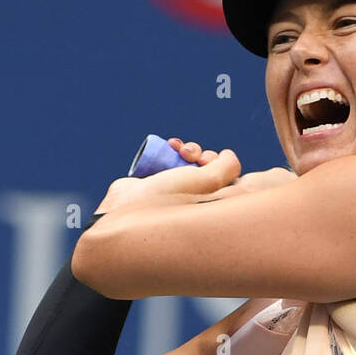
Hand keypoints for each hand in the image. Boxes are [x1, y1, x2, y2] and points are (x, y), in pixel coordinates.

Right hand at [94, 143, 240, 214]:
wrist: (126, 210)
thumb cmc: (169, 198)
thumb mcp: (208, 182)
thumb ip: (228, 168)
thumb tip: (228, 155)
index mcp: (211, 210)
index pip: (229, 184)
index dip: (221, 165)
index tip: (208, 162)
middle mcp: (196, 203)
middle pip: (211, 170)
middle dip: (203, 155)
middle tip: (191, 157)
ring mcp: (177, 193)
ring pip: (192, 163)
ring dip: (190, 149)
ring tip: (178, 149)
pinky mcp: (160, 184)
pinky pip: (174, 161)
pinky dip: (174, 149)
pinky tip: (171, 144)